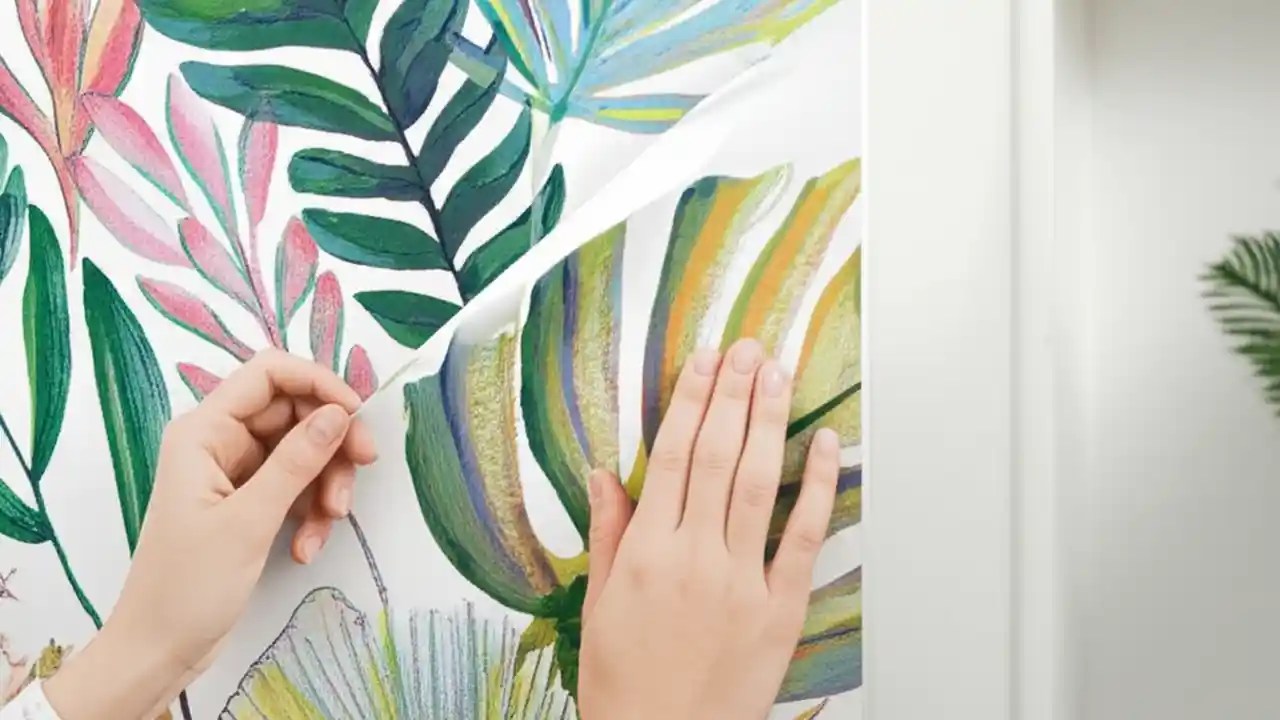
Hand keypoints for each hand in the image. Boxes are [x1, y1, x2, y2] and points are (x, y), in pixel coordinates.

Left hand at [44, 350, 377, 719]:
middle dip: (331, 443)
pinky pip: (295, 488)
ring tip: (328, 525)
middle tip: (365, 469)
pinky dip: (310, 512)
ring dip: (325, 485)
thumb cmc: (188, 585)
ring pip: (302, 453)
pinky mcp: (248, 504)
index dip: (318, 383)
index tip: (356, 414)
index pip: (269, 374)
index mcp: (204, 431)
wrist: (159, 650)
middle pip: (295, 414)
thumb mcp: (249, 520)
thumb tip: (339, 412)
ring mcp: (235, 473)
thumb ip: (297, 461)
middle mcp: (219, 442)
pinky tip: (306, 546)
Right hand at [577, 339, 840, 719]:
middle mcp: (694, 557)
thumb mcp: (601, 604)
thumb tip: (605, 472)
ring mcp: (741, 582)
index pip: (672, 457)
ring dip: (768, 422)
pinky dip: (815, 488)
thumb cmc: (626, 683)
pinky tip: (823, 446)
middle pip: (716, 458)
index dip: (692, 402)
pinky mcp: (779, 609)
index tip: (705, 361)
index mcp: (647, 553)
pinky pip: (802, 538)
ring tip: (777, 374)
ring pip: (756, 484)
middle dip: (733, 396)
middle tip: (747, 348)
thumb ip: (611, 533)